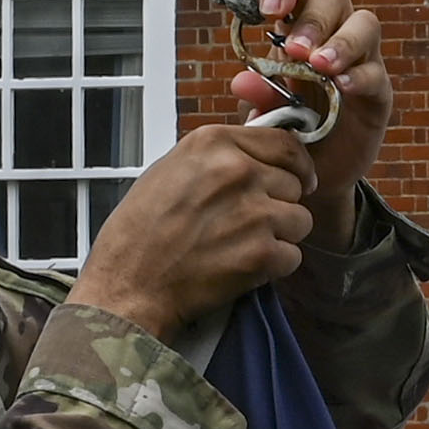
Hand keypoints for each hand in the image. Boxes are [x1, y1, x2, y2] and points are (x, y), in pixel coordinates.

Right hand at [70, 123, 317, 337]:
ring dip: (280, 235)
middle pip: (295, 184)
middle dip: (279, 204)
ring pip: (300, 220)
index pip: (285, 144)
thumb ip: (219, 156)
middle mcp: (238, 171)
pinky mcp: (262, 253)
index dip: (296, 165)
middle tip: (247, 223)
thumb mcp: (171, 169)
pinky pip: (293, 255)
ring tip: (241, 245)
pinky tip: (242, 267)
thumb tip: (259, 149)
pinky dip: (274, 266)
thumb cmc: (140, 232)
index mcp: (214, 143)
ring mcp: (253, 212)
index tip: (298, 178)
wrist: (128, 285)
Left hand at [229, 0, 390, 250]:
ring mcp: (359, 61)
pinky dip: (360, 76)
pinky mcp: (378, 93)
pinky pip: (376, 72)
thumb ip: (257, 96)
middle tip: (296, 50)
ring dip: (342, 42)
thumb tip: (241, 80)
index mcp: (297, 28)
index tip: (268, 9)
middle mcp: (332, 35)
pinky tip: (342, 89)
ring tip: (321, 67)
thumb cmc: (287, 133)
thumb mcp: (265, 116)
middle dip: (314, 18)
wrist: (313, 178)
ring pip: (365, 24)